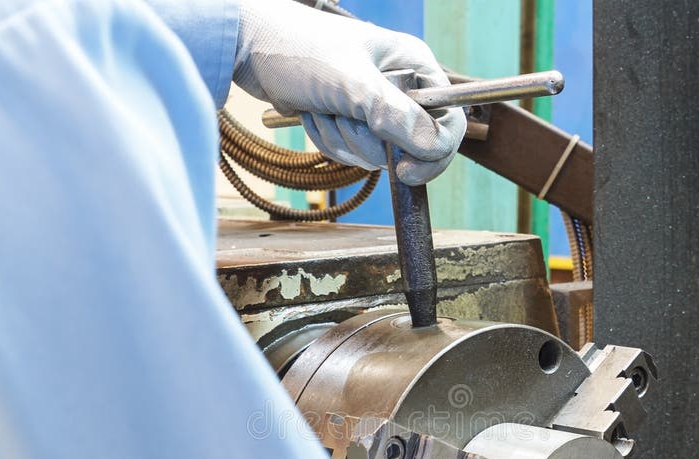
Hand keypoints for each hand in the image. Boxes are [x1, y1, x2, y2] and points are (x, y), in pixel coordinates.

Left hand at [233, 0, 466, 184]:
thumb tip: (433, 146)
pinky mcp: (352, 121)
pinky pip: (352, 153)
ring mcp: (375, 107)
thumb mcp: (351, 84)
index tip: (403, 170)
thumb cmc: (299, 49)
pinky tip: (314, 113)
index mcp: (414, 66)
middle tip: (343, 116)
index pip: (448, 122)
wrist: (250, 47)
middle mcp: (400, 87)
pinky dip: (329, 140)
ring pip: (375, 155)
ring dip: (342, 139)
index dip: (433, 152)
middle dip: (368, 141)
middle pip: (409, 147)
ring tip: (321, 106)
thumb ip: (394, 116)